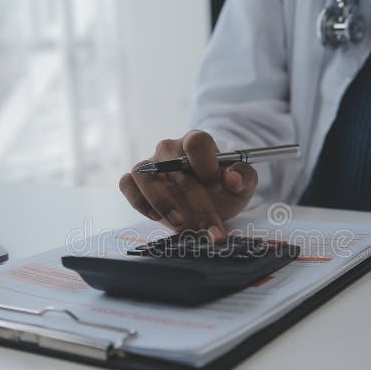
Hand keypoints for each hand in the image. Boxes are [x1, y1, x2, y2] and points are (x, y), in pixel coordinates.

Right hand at [119, 130, 257, 242]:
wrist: (207, 205)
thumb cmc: (222, 191)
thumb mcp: (242, 186)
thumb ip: (244, 177)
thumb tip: (231, 179)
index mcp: (196, 144)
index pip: (196, 142)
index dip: (206, 164)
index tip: (216, 187)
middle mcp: (170, 150)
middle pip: (173, 165)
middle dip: (195, 200)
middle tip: (210, 227)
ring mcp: (151, 165)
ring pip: (144, 174)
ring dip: (161, 201)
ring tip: (180, 223)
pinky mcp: (136, 182)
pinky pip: (127, 184)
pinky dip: (139, 201)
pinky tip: (157, 217)